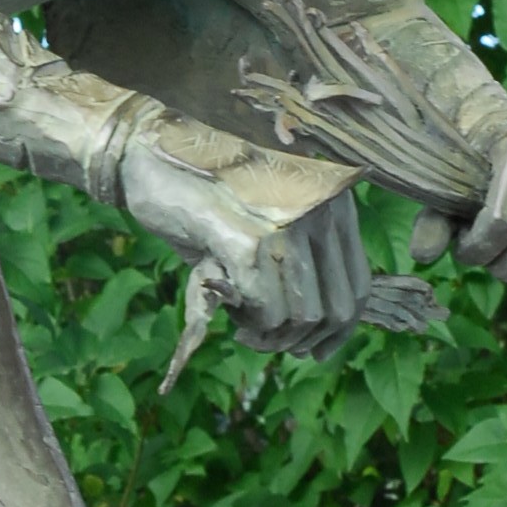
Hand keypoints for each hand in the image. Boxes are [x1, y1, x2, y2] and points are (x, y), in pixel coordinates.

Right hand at [122, 118, 368, 358]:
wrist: (149, 155)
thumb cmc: (206, 194)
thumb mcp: (267, 221)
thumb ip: (299, 261)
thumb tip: (315, 330)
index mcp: (334, 201)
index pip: (357, 286)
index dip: (339, 331)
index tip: (313, 351)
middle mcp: (321, 210)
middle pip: (336, 308)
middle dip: (302, 340)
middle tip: (266, 342)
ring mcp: (288, 225)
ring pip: (302, 315)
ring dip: (271, 337)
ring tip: (244, 329)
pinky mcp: (250, 241)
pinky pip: (267, 309)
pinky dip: (252, 324)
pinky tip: (232, 317)